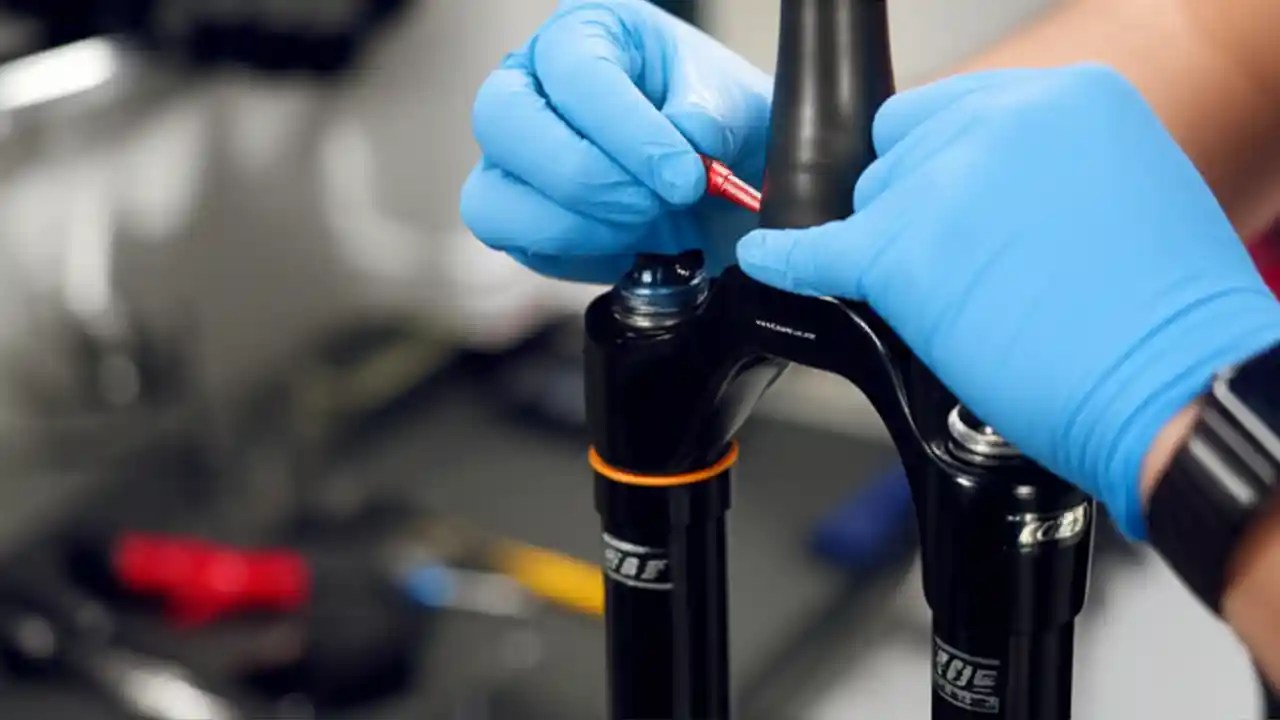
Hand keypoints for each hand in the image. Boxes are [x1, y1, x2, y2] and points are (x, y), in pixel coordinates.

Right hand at [461, 0, 771, 282]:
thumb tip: (688, 141)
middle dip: (586, 177)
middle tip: (653, 205)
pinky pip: (519, 246)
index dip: (630, 133)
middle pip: (503, 122)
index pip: (576, 72)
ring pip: (493, 199)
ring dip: (577, 227)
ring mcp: (509, 157)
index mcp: (582, 32)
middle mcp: (526, 85)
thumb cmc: (718, 126)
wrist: (720, 183)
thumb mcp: (737, 105)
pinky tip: (630, 246)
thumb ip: (715, 115)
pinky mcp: (513, 217)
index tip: (685, 177)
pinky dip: (577, 255)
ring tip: (645, 227)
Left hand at [737, 65, 1279, 537]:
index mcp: (1064, 98)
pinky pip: (815, 250)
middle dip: (919, 212)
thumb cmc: (1169, 318)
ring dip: (897, 255)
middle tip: (966, 270)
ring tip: (962, 307)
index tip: (948, 206)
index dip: (943, 171)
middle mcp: (997, 123)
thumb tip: (987, 202)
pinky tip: (767, 259)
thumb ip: (1044, 175)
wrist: (1176, 388)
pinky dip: (787, 260)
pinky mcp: (901, 253)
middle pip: (900, 157)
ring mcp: (943, 184)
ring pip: (868, 208)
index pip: (949, 116)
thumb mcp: (1125, 192)